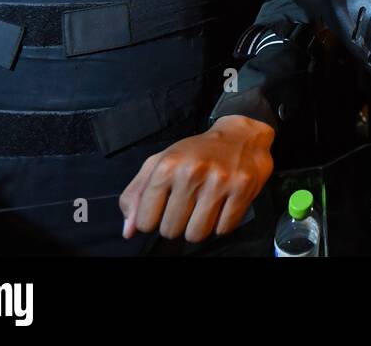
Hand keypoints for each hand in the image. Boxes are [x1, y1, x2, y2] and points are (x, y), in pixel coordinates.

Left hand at [120, 115, 274, 243]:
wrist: (242, 136)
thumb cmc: (197, 152)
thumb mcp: (161, 163)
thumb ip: (136, 195)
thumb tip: (128, 231)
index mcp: (167, 166)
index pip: (145, 221)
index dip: (152, 220)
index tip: (163, 208)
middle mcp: (191, 173)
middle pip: (170, 231)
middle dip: (176, 224)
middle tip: (187, 206)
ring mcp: (219, 181)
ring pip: (196, 234)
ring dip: (198, 227)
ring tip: (204, 209)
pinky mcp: (242, 189)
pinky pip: (223, 229)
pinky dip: (222, 224)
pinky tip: (222, 206)